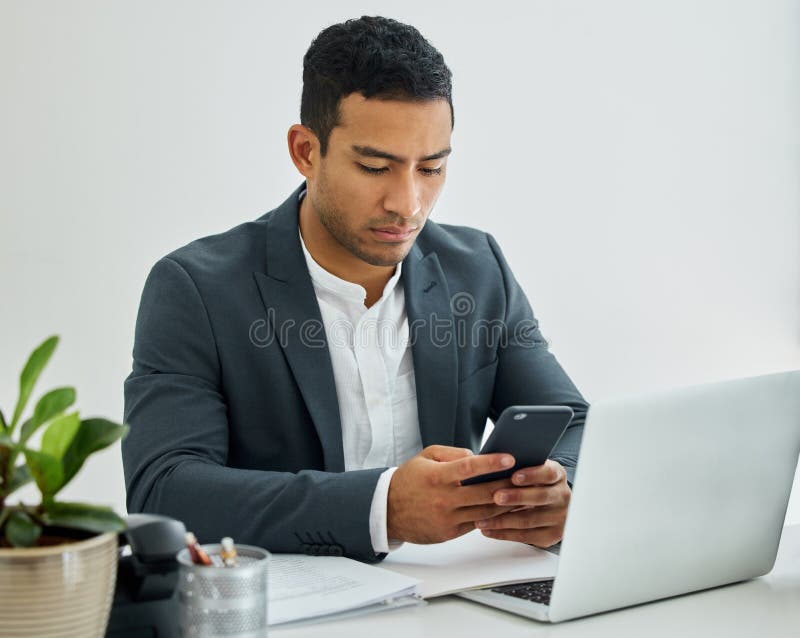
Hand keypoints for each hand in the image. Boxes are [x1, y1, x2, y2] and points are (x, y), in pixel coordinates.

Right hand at [386, 445, 518, 543]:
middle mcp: (443, 498)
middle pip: (483, 493)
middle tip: (525, 478)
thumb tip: (476, 456)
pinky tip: (505, 510)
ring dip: (506, 504)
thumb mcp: (425, 457)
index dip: (491, 463)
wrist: (388, 511)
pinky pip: (477, 524)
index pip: (468, 467)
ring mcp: (447, 518)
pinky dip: (493, 517)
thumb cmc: (409, 480)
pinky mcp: (449, 533)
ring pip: (485, 512)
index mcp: (436, 476)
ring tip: (523, 495)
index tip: (509, 457)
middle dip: (507, 485)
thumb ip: (452, 453)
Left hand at [474, 459, 570, 547]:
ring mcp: (559, 517)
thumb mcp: (531, 470)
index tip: (514, 476)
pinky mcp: (551, 535)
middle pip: (540, 497)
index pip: (549, 473)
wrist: (550, 505)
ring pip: (529, 520)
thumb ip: (518, 467)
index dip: (532, 475)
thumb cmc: (531, 483)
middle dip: (516, 497)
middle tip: (496, 497)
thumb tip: (493, 464)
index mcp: (557, 475)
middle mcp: (562, 496)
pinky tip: (488, 529)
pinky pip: (525, 536)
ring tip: (482, 518)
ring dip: (503, 520)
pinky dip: (504, 534)